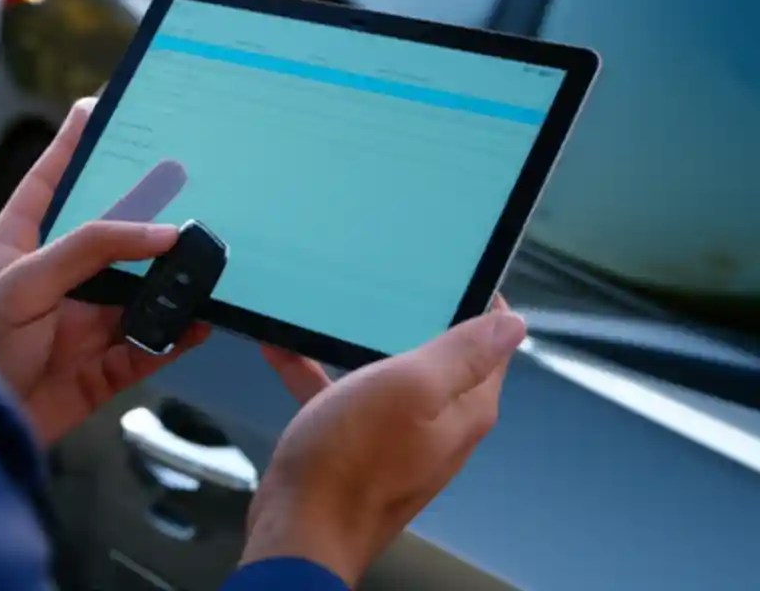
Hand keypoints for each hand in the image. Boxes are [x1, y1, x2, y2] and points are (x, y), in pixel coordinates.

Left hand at [0, 99, 209, 444]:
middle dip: (145, 220)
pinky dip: (175, 337)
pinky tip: (199, 322)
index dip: (70, 147)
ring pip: (135, 297)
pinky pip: (146, 348)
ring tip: (206, 262)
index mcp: (17, 248)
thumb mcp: (26, 281)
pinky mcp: (96, 370)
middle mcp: (51, 282)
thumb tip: (159, 234)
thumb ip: (92, 250)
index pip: (46, 184)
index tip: (96, 109)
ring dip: (168, 284)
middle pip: (107, 242)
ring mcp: (76, 326)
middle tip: (187, 188)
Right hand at [240, 297, 524, 586]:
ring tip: (333, 314)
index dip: (477, 303)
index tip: (452, 271)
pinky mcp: (358, 449)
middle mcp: (440, 426)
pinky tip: (286, 352)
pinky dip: (320, 373)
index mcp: (464, 408)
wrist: (298, 529)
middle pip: (440, 357)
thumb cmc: (349, 461)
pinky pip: (343, 397)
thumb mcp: (410, 388)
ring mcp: (398, 439)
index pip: (492, 344)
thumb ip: (463, 353)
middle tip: (391, 284)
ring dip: (359, 344)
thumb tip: (514, 325)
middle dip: (416, 318)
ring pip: (387, 375)